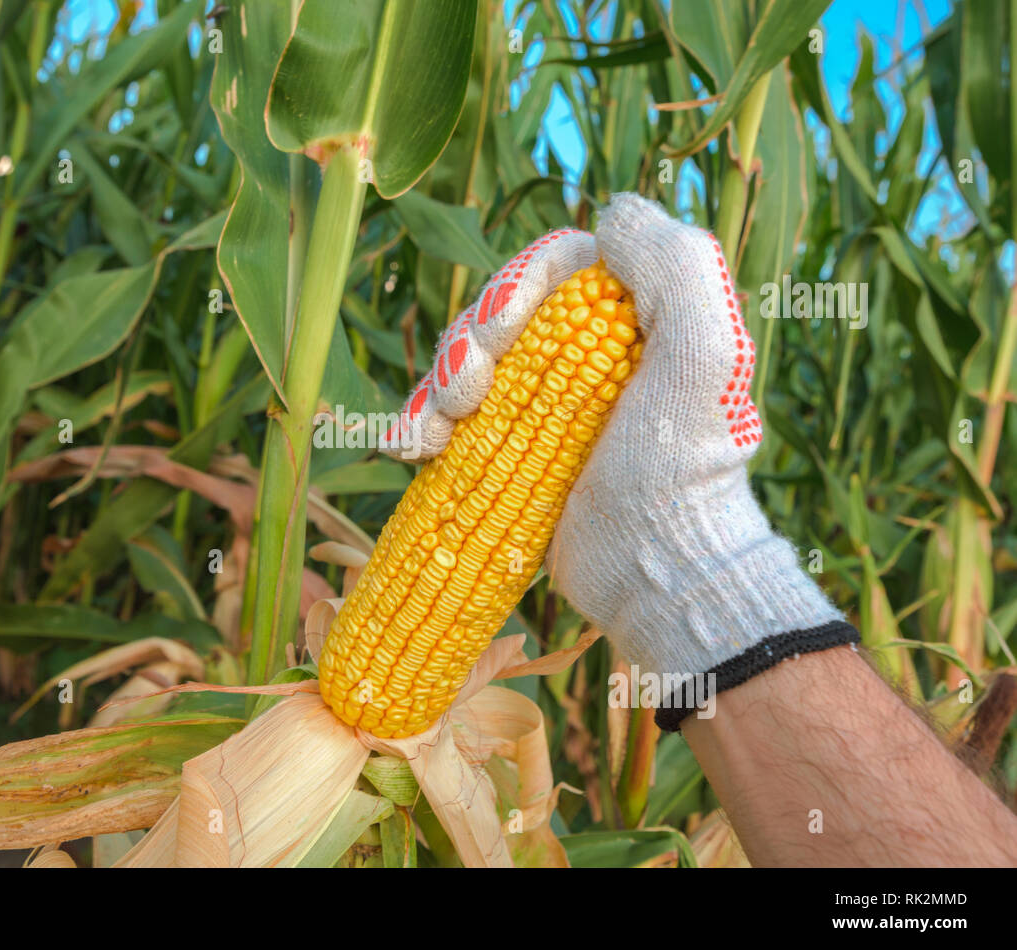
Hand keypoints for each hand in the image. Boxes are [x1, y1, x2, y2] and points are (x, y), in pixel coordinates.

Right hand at [384, 194, 854, 727]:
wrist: (656, 571)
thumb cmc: (685, 467)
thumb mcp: (705, 353)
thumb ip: (675, 263)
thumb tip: (610, 215)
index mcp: (630, 320)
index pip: (555, 268)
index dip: (514, 286)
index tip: (502, 330)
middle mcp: (584, 355)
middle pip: (497, 316)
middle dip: (466, 346)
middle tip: (468, 396)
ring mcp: (543, 409)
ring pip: (462, 366)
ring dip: (432, 390)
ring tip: (432, 436)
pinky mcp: (509, 456)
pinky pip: (447, 421)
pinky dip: (417, 426)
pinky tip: (408, 450)